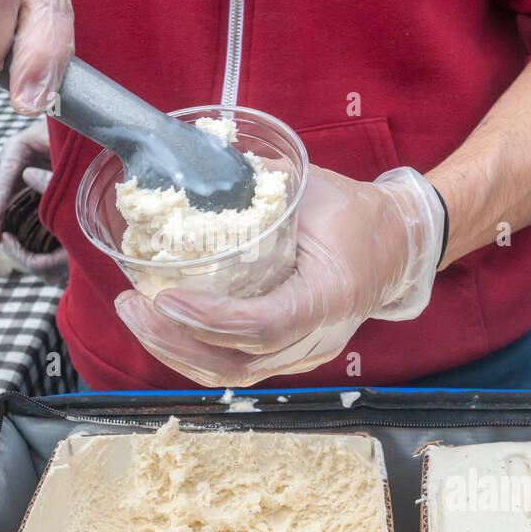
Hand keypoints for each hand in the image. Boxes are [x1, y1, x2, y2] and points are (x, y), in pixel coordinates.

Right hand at [0, 119, 67, 283]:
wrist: (81, 132)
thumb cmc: (76, 139)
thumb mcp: (67, 154)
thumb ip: (52, 167)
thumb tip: (27, 176)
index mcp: (20, 145)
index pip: (5, 171)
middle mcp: (12, 155)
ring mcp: (15, 167)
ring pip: (2, 193)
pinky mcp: (21, 176)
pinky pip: (10, 196)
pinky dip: (7, 213)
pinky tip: (4, 232)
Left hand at [114, 166, 446, 385]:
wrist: (398, 245)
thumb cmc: (358, 215)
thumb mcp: (314, 188)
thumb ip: (260, 179)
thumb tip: (201, 157)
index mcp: (329, 295)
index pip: (264, 325)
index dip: (209, 320)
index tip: (164, 298)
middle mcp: (318, 337)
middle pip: (237, 363)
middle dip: (175, 341)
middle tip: (132, 306)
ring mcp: (303, 353)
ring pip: (231, 374)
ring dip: (175, 351)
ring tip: (135, 315)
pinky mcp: (288, 354)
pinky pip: (235, 367)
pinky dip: (192, 351)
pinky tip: (161, 326)